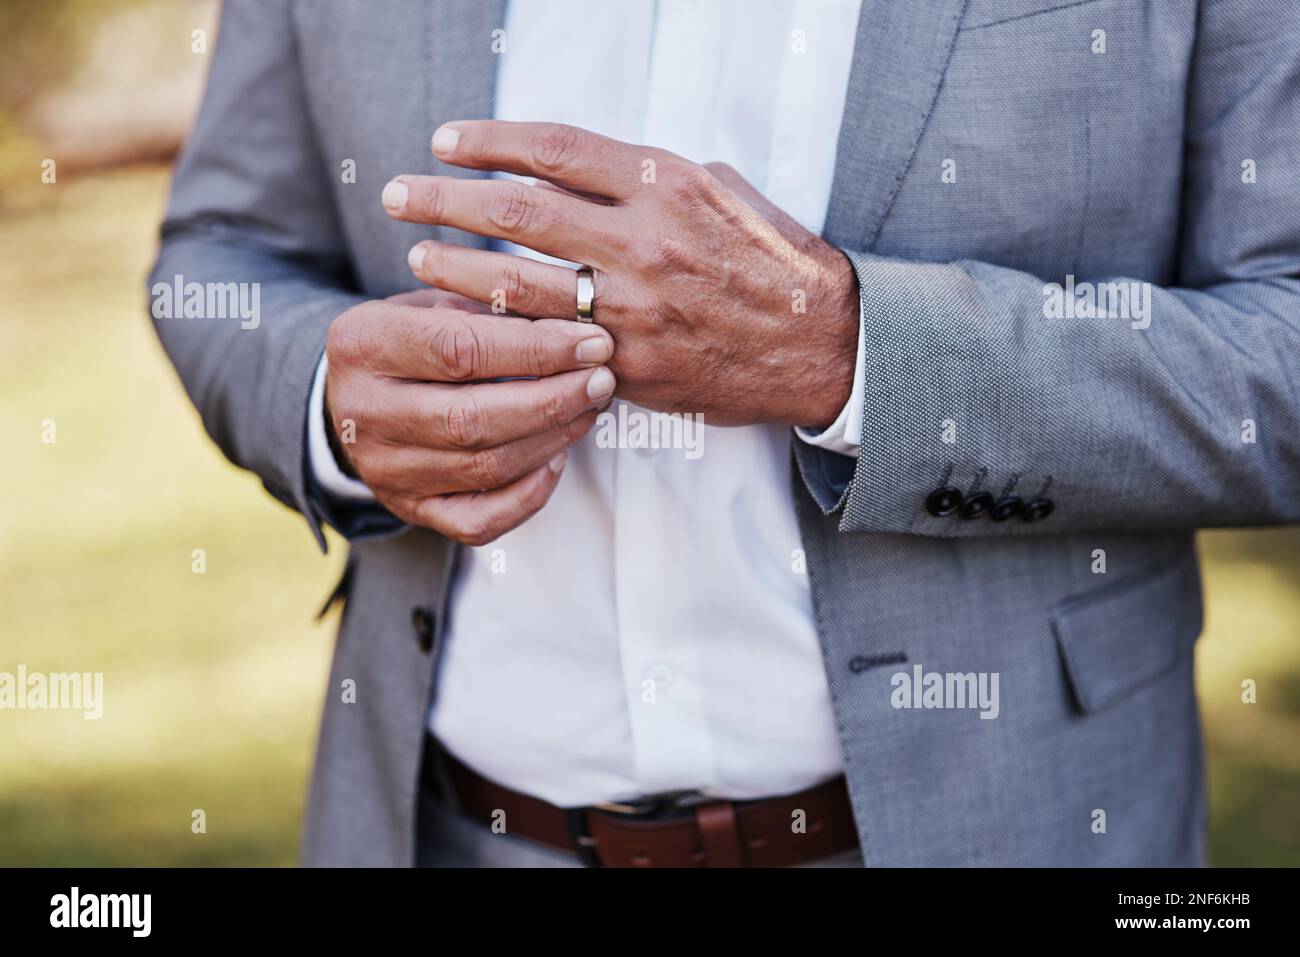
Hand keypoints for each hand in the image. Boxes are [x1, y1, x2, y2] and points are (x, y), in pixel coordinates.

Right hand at [324, 288, 615, 543]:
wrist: (356, 397)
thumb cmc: (412, 339)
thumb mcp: (436, 303)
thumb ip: (495, 311)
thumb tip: (576, 330)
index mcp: (362, 345)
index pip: (459, 350)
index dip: (535, 349)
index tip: (591, 342)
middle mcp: (362, 413)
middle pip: (471, 418)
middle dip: (552, 400)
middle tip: (602, 380)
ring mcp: (384, 470)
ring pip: (484, 468)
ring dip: (551, 439)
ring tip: (590, 408)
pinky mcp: (408, 509)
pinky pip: (479, 521)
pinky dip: (529, 494)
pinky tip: (557, 458)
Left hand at [380, 121, 858, 427]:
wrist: (821, 346)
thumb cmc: (774, 261)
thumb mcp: (724, 192)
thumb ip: (650, 177)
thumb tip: (587, 168)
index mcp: (664, 185)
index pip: (551, 151)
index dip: (487, 142)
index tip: (445, 142)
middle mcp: (642, 242)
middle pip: (516, 212)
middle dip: (445, 201)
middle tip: (398, 197)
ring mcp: (632, 309)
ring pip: (519, 284)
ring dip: (456, 269)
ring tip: (418, 259)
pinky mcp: (629, 365)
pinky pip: (549, 345)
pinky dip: (504, 331)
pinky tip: (470, 321)